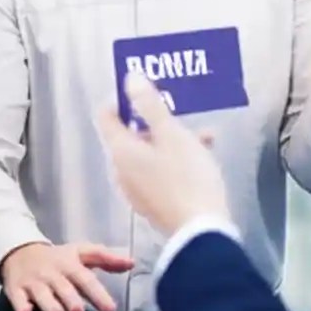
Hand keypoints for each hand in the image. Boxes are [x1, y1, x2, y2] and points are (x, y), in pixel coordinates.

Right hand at [0, 242, 133, 310]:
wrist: (20, 251)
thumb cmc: (56, 257)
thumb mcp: (81, 253)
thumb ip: (106, 258)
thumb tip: (131, 262)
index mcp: (70, 265)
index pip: (86, 279)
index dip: (98, 293)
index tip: (110, 308)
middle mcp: (52, 274)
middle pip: (63, 287)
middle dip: (70, 299)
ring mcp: (34, 281)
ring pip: (41, 294)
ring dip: (49, 304)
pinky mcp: (16, 288)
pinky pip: (17, 298)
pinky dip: (21, 305)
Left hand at [96, 73, 230, 236]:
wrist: (201, 232)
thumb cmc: (186, 177)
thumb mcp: (172, 134)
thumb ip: (150, 104)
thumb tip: (129, 78)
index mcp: (121, 151)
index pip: (106, 115)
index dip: (122, 99)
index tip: (146, 92)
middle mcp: (122, 170)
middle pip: (130, 135)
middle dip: (155, 120)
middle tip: (180, 112)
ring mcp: (137, 189)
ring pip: (149, 153)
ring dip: (171, 139)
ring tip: (201, 135)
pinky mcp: (154, 203)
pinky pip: (159, 172)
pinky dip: (176, 159)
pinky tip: (203, 155)